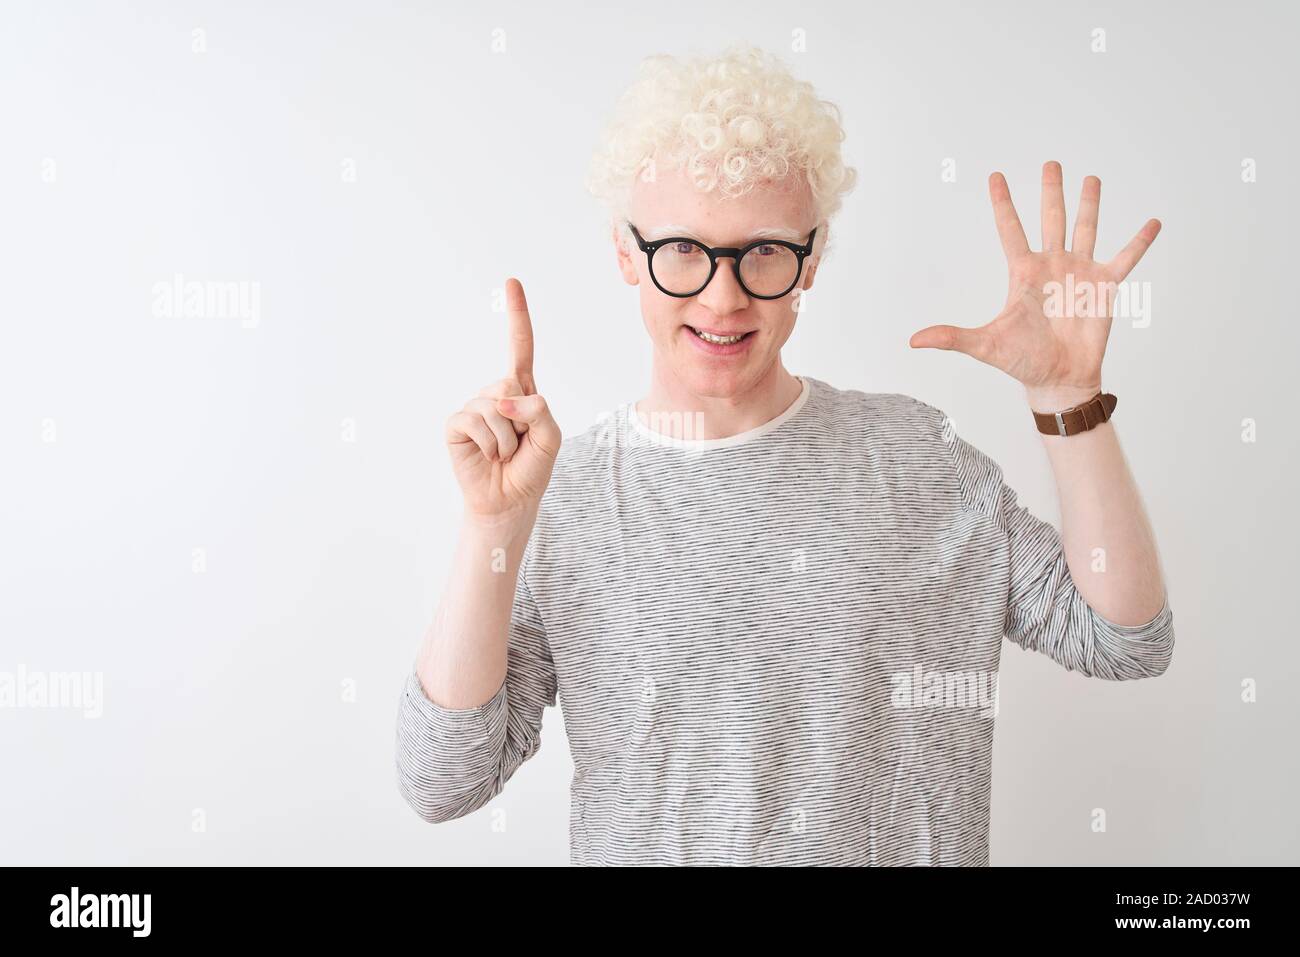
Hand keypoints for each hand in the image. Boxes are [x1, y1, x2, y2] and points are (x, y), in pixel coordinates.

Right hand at [445, 278, 561, 521]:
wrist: (509, 501)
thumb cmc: (530, 468)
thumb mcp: (550, 438)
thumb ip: (539, 411)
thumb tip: (505, 398)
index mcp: (523, 391)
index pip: (520, 348)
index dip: (517, 316)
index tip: (512, 283)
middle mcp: (497, 393)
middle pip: (512, 382)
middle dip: (523, 418)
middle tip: (520, 443)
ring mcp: (474, 407)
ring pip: (495, 405)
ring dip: (507, 438)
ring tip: (504, 454)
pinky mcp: (457, 425)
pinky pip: (474, 420)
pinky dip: (489, 443)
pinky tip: (488, 456)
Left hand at [909, 161, 1160, 410]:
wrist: (1057, 380)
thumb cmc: (1022, 362)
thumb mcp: (986, 345)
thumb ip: (952, 337)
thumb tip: (914, 340)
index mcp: (1023, 273)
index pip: (1010, 230)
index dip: (1003, 203)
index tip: (995, 176)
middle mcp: (1051, 265)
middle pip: (1050, 219)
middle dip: (1050, 191)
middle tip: (1051, 162)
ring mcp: (1079, 272)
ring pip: (1085, 228)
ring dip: (1089, 204)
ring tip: (1090, 178)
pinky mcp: (1104, 287)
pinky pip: (1125, 258)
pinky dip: (1139, 242)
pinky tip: (1153, 222)